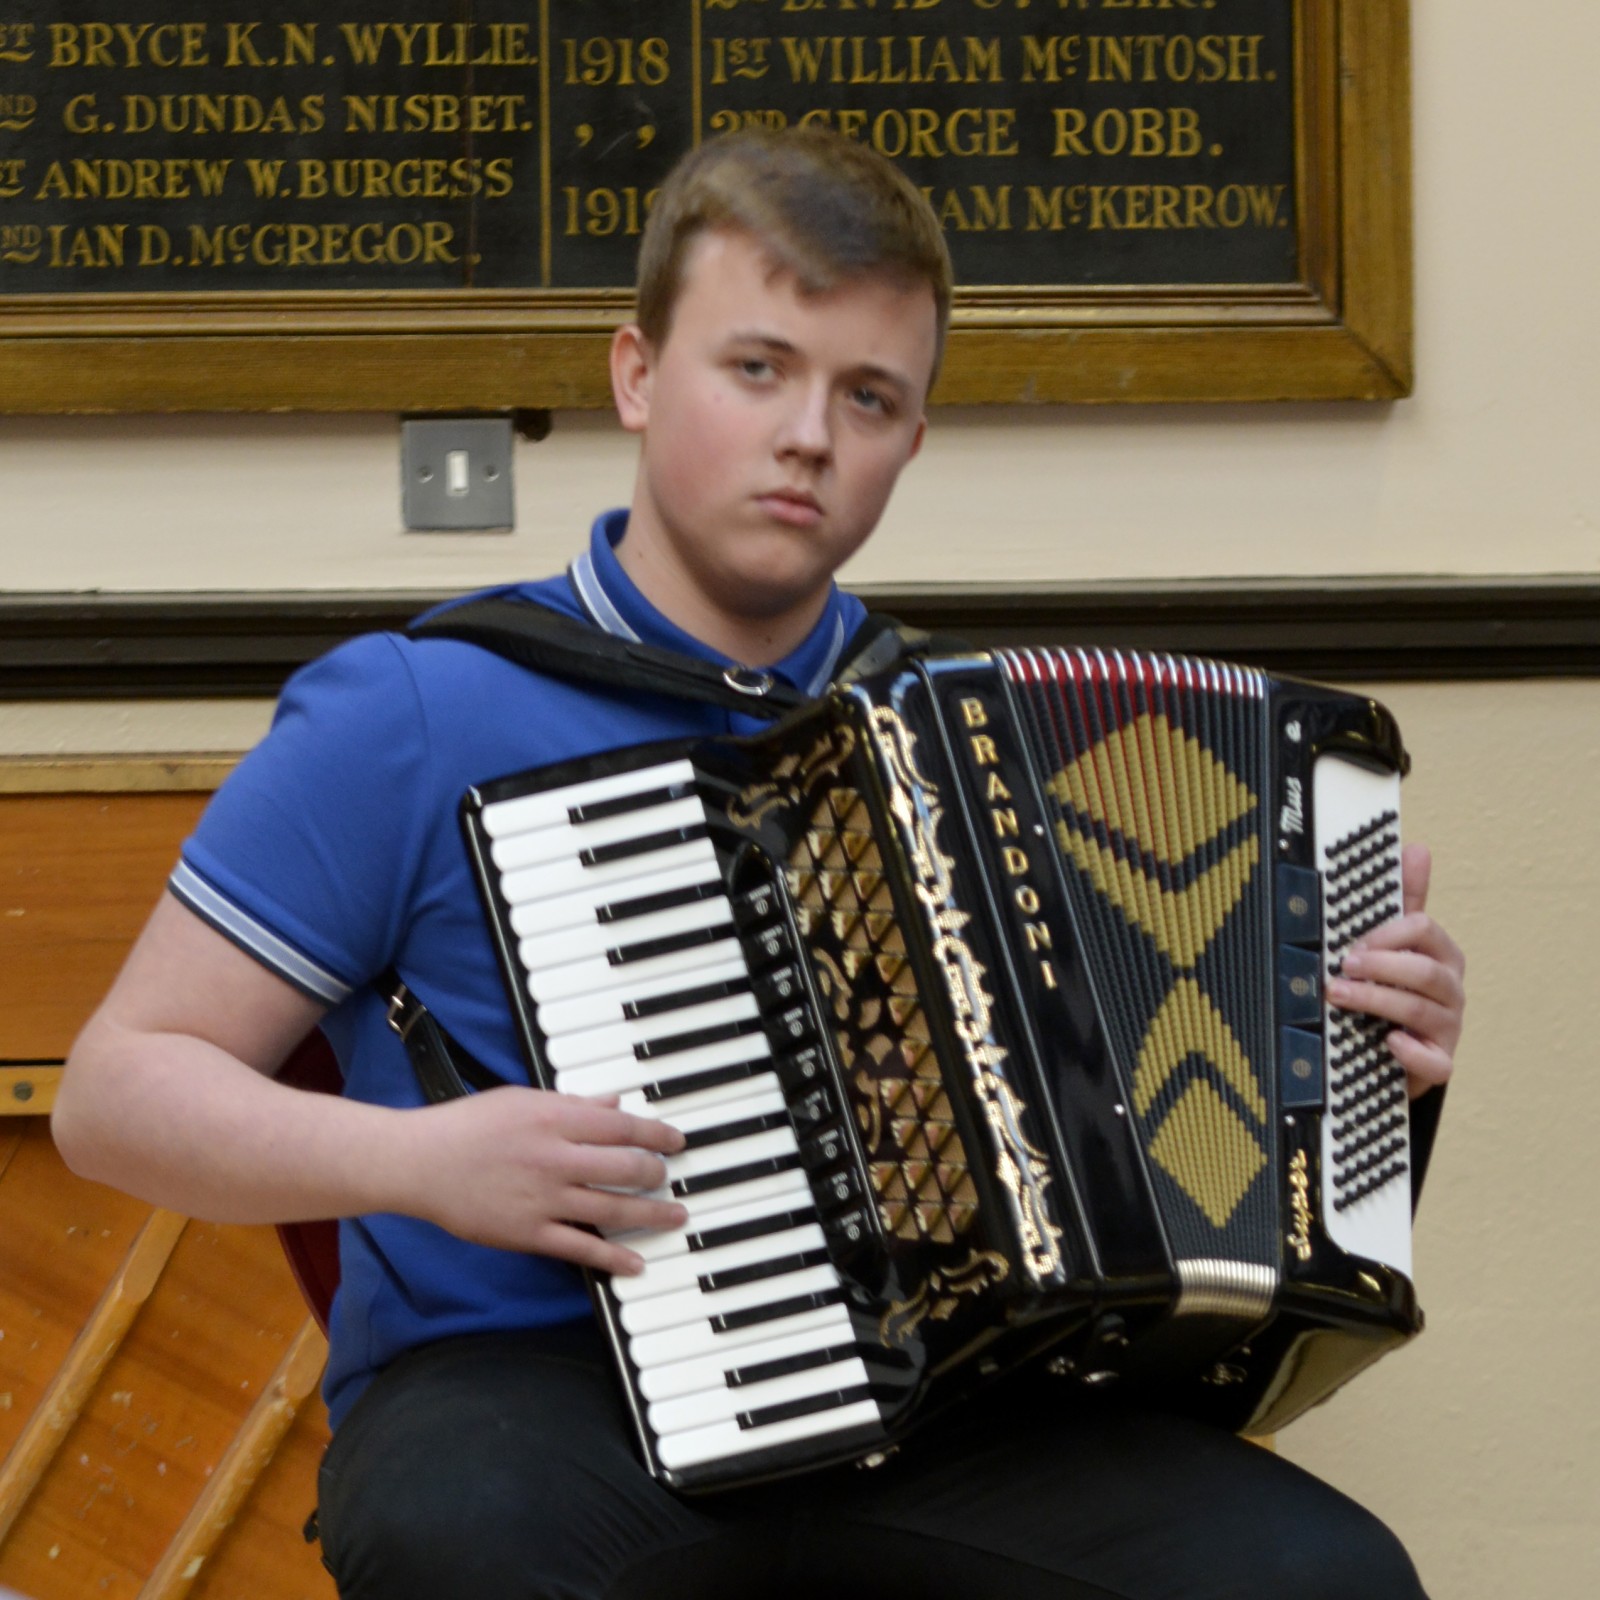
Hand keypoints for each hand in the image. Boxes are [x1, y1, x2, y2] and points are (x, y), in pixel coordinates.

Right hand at [402, 1087, 687, 1274]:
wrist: (420, 1162)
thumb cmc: (468, 1125)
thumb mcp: (522, 1099)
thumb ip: (573, 1104)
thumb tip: (614, 1103)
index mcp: (555, 1119)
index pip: (623, 1127)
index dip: (657, 1134)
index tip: (676, 1141)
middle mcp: (556, 1158)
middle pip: (626, 1168)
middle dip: (657, 1174)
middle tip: (668, 1178)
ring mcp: (544, 1198)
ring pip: (613, 1208)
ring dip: (652, 1214)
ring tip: (675, 1215)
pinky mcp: (528, 1233)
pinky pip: (581, 1248)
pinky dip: (614, 1257)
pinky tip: (636, 1263)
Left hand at [1324, 843, 1464, 1098]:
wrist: (1389, 1049)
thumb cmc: (1392, 988)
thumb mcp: (1396, 943)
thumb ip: (1404, 899)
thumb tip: (1417, 848)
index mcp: (1439, 955)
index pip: (1424, 928)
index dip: (1387, 932)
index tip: (1352, 941)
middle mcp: (1449, 989)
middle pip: (1424, 970)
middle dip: (1380, 966)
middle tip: (1342, 966)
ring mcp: (1447, 1027)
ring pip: (1420, 1009)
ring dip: (1375, 1000)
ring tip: (1338, 995)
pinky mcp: (1437, 1062)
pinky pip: (1435, 1060)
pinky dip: (1412, 1052)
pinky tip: (1389, 1042)